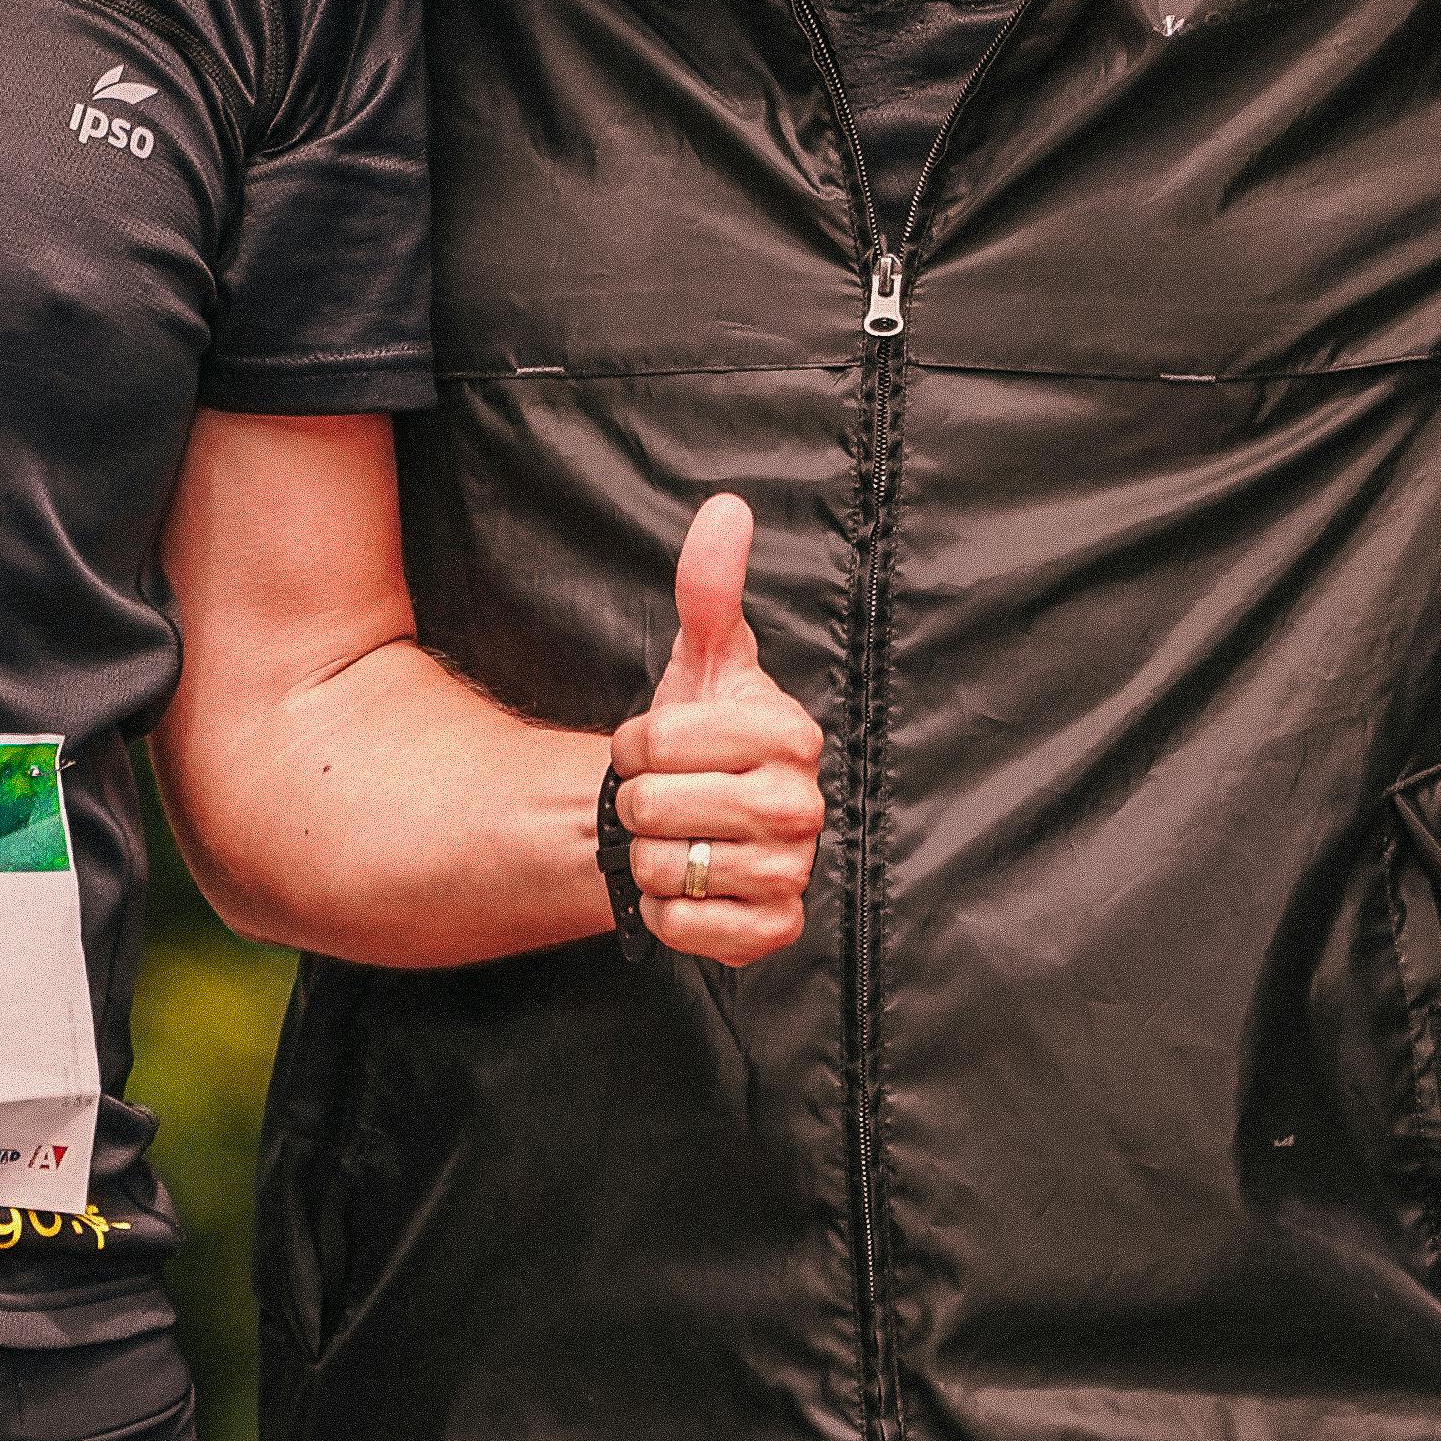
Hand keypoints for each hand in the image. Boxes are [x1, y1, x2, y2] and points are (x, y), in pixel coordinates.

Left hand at [612, 493, 826, 967]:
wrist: (696, 817)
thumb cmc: (700, 734)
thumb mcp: (700, 658)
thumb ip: (709, 588)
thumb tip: (726, 509)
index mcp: (791, 735)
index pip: (662, 742)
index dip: (636, 744)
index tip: (651, 745)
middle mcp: (805, 807)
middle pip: (660, 808)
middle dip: (635, 802)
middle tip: (654, 796)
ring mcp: (794, 872)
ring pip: (671, 870)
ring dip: (646, 858)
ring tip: (669, 839)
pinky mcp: (774, 931)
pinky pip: (692, 930)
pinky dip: (665, 914)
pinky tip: (679, 887)